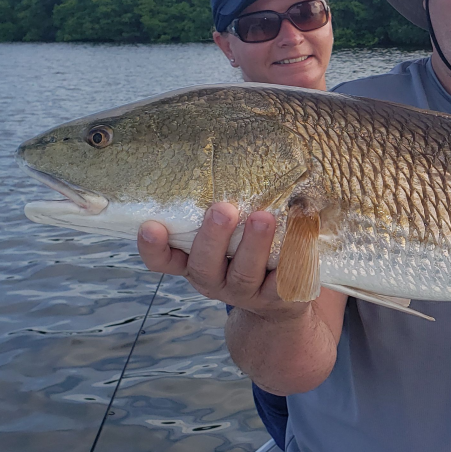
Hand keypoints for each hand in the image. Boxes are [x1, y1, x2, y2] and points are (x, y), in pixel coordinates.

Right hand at [137, 203, 300, 318]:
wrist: (278, 301)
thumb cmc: (244, 251)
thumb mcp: (224, 235)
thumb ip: (215, 209)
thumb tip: (223, 150)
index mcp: (193, 263)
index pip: (163, 261)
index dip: (153, 248)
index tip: (150, 226)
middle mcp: (215, 280)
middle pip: (205, 267)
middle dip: (213, 238)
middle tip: (222, 209)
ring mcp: (246, 292)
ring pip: (245, 274)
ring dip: (253, 245)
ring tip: (263, 218)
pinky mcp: (279, 297)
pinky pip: (284, 280)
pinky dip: (292, 256)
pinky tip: (300, 233)